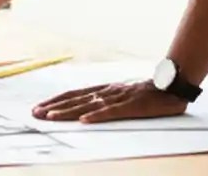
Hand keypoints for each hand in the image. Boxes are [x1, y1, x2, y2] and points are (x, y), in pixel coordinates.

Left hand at [32, 80, 186, 123]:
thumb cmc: (146, 93)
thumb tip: (85, 109)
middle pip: (76, 99)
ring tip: (51, 117)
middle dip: (54, 107)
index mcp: (103, 89)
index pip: (74, 94)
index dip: (56, 100)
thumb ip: (105, 99)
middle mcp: (106, 91)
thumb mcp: (121, 94)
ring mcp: (118, 98)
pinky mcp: (130, 106)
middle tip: (36, 113)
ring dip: (68, 112)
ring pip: (88, 105)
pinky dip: (96, 116)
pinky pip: (111, 112)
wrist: (170, 85)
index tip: (40, 107)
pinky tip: (84, 121)